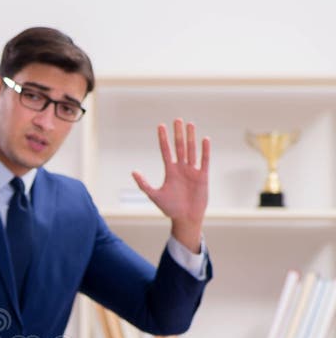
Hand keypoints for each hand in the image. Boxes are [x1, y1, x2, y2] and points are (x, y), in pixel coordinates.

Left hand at [131, 119, 209, 252]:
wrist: (185, 218)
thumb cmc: (170, 208)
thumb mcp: (154, 195)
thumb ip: (144, 184)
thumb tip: (133, 172)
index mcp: (170, 171)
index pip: (166, 151)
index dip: (163, 139)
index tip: (161, 126)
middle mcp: (181, 168)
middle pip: (179, 147)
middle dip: (178, 134)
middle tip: (177, 119)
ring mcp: (192, 171)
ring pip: (191, 150)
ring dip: (190, 138)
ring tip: (190, 124)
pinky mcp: (202, 176)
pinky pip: (204, 161)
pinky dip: (204, 150)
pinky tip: (204, 139)